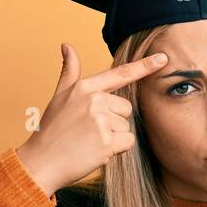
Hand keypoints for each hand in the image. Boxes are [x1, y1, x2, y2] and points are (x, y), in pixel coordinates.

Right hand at [15, 43, 167, 195]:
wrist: (41, 162)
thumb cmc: (51, 131)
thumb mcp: (59, 96)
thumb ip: (69, 71)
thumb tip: (66, 45)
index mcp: (85, 88)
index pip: (120, 74)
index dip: (144, 66)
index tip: (164, 58)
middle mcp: (94, 101)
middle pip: (125, 108)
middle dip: (113, 121)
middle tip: (89, 131)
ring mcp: (100, 121)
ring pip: (126, 126)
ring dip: (113, 137)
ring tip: (89, 142)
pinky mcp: (107, 142)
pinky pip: (128, 142)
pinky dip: (117, 150)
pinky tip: (97, 151)